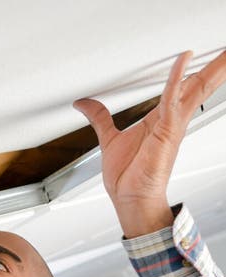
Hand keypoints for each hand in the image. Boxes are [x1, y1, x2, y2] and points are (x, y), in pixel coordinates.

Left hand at [74, 49, 225, 236]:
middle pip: (197, 87)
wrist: (130, 200)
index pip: (182, 89)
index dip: (192, 72)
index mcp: (160, 120)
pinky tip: (183, 60)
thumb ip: (99, 118)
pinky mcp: (166, 131)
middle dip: (214, 68)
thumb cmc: (126, 178)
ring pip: (194, 89)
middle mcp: (170, 120)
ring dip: (211, 70)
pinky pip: (172, 98)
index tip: (202, 55)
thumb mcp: (109, 139)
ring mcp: (171, 125)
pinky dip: (176, 78)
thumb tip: (84, 105)